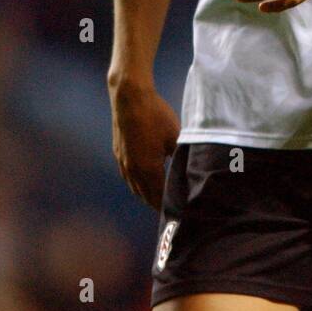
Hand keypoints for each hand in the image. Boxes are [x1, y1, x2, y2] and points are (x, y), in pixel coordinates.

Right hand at [109, 80, 179, 209]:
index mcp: (148, 169)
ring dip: (146, 195)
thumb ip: (181, 155)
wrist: (129, 98)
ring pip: (135, 188)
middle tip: (171, 210)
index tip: (179, 212)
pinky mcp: (119, 154)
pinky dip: (138, 183)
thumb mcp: (175, 136)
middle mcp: (133, 170)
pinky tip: (145, 180)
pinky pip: (128, 177)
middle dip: (157, 204)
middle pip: (145, 196)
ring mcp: (123, 162)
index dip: (168, 206)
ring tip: (159, 199)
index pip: (158, 197)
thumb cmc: (155, 115)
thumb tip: (192, 168)